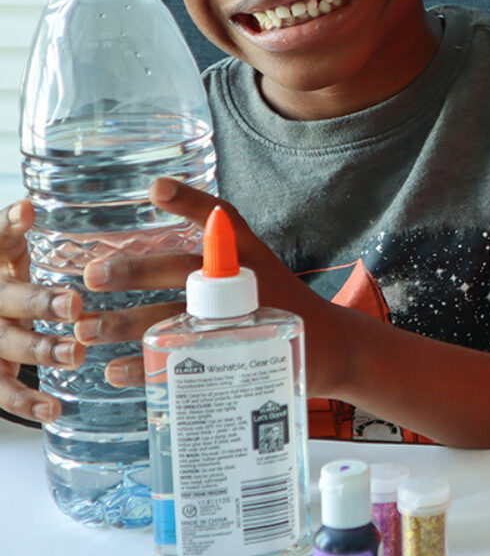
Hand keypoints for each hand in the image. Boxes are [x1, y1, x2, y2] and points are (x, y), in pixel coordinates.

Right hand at [0, 199, 82, 422]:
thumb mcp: (1, 248)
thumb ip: (9, 229)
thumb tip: (26, 206)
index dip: (11, 234)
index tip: (34, 227)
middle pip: (6, 302)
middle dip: (38, 304)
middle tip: (75, 305)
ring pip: (5, 347)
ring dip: (39, 351)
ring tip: (75, 354)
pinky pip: (1, 389)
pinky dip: (24, 401)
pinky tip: (52, 408)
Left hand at [87, 178, 344, 395]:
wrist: (334, 350)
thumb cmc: (283, 306)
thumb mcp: (259, 272)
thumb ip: (215, 264)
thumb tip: (137, 262)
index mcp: (251, 255)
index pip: (222, 219)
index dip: (189, 202)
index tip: (155, 188)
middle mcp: (244, 282)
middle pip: (183, 269)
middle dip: (134, 270)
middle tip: (92, 275)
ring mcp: (239, 320)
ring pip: (172, 318)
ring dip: (124, 323)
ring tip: (85, 330)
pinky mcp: (237, 357)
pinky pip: (181, 361)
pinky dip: (143, 366)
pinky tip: (113, 370)